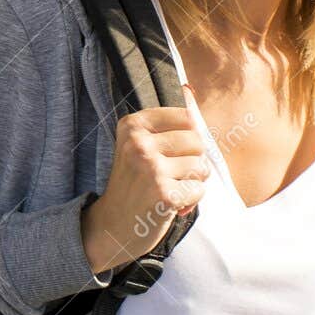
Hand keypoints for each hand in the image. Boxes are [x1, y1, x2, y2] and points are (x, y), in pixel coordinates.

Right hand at [79, 83, 209, 278]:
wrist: (112, 226)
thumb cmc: (134, 183)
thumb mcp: (141, 145)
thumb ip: (168, 120)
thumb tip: (190, 89)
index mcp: (132, 125)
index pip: (186, 117)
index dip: (186, 140)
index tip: (165, 154)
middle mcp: (138, 143)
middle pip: (197, 141)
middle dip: (192, 162)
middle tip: (168, 176)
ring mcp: (150, 168)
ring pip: (201, 167)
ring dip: (191, 183)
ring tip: (168, 190)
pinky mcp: (163, 194)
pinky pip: (199, 190)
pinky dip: (190, 201)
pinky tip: (169, 205)